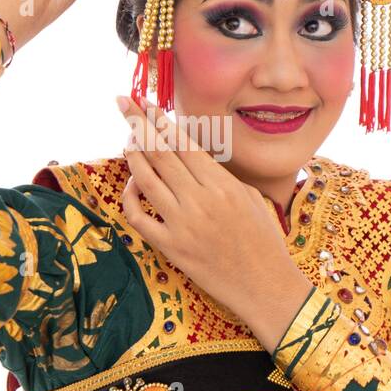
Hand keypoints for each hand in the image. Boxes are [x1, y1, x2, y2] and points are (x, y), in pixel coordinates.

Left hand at [117, 94, 313, 352]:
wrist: (267, 287)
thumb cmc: (265, 241)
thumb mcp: (251, 198)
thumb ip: (221, 176)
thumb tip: (194, 156)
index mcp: (223, 185)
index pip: (183, 143)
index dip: (161, 120)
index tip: (147, 103)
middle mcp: (200, 201)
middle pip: (161, 153)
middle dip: (139, 123)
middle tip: (124, 103)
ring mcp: (182, 225)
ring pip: (146, 179)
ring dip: (133, 154)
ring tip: (127, 138)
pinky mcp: (171, 248)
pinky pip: (139, 217)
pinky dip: (130, 197)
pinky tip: (132, 184)